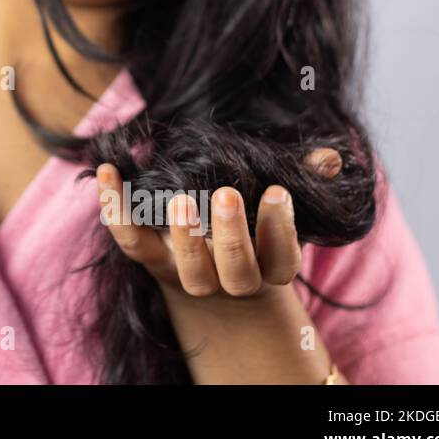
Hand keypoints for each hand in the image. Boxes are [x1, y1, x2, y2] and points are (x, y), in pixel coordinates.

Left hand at [95, 147, 342, 300]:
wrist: (207, 276)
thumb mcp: (274, 207)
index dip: (280, 229)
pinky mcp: (149, 258)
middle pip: (235, 272)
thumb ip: (302, 180)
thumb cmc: (250, 228)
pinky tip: (108, 169)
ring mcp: (186, 273)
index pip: (281, 259)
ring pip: (188, 271)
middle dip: (231, 236)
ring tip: (178, 198)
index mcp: (268, 268)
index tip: (276, 192)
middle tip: (225, 195)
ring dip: (183, 235)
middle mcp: (229, 280)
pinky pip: (128, 239)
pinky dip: (114, 206)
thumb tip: (330, 158)